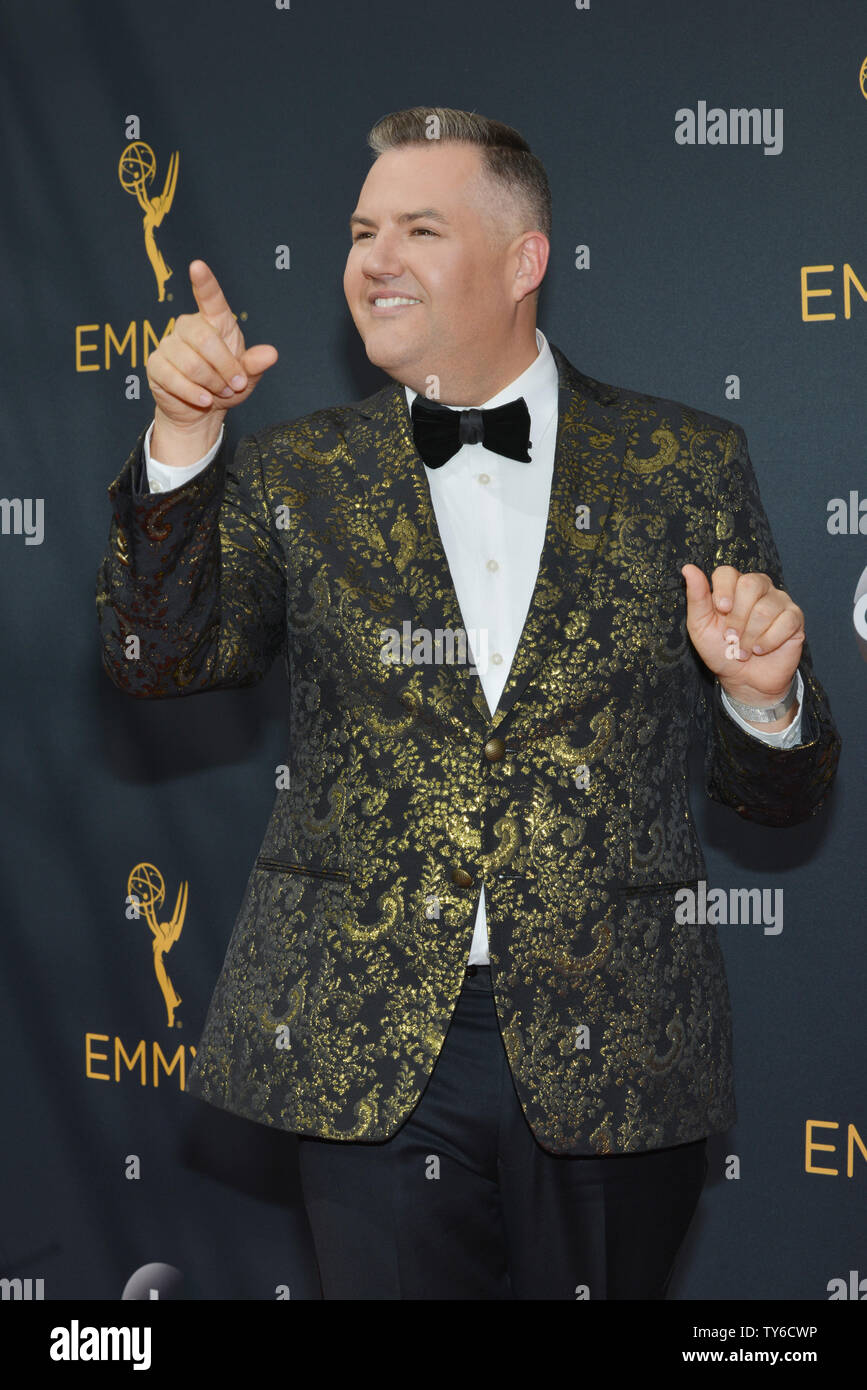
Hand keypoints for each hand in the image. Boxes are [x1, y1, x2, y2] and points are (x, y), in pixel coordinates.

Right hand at [147, 259, 277, 452]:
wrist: (200, 412)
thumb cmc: (224, 387)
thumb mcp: (245, 378)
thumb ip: (255, 365)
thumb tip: (272, 354)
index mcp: (214, 323)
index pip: (210, 298)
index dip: (204, 282)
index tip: (198, 266)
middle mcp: (188, 327)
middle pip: (205, 339)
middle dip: (224, 367)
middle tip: (234, 385)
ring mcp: (169, 345)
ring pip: (190, 362)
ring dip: (211, 384)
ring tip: (219, 393)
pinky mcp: (155, 365)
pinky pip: (173, 378)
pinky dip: (193, 393)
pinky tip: (204, 400)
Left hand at [681, 564, 804, 705]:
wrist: (743, 679)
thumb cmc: (720, 650)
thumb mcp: (700, 626)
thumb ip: (696, 597)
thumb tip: (688, 568)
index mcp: (733, 586)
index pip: (727, 572)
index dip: (724, 590)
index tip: (721, 610)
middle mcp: (758, 587)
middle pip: (750, 584)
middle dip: (737, 617)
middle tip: (730, 638)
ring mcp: (779, 600)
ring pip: (766, 608)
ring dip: (750, 635)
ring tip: (743, 650)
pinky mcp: (794, 617)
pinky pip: (785, 621)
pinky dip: (768, 641)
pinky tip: (759, 650)